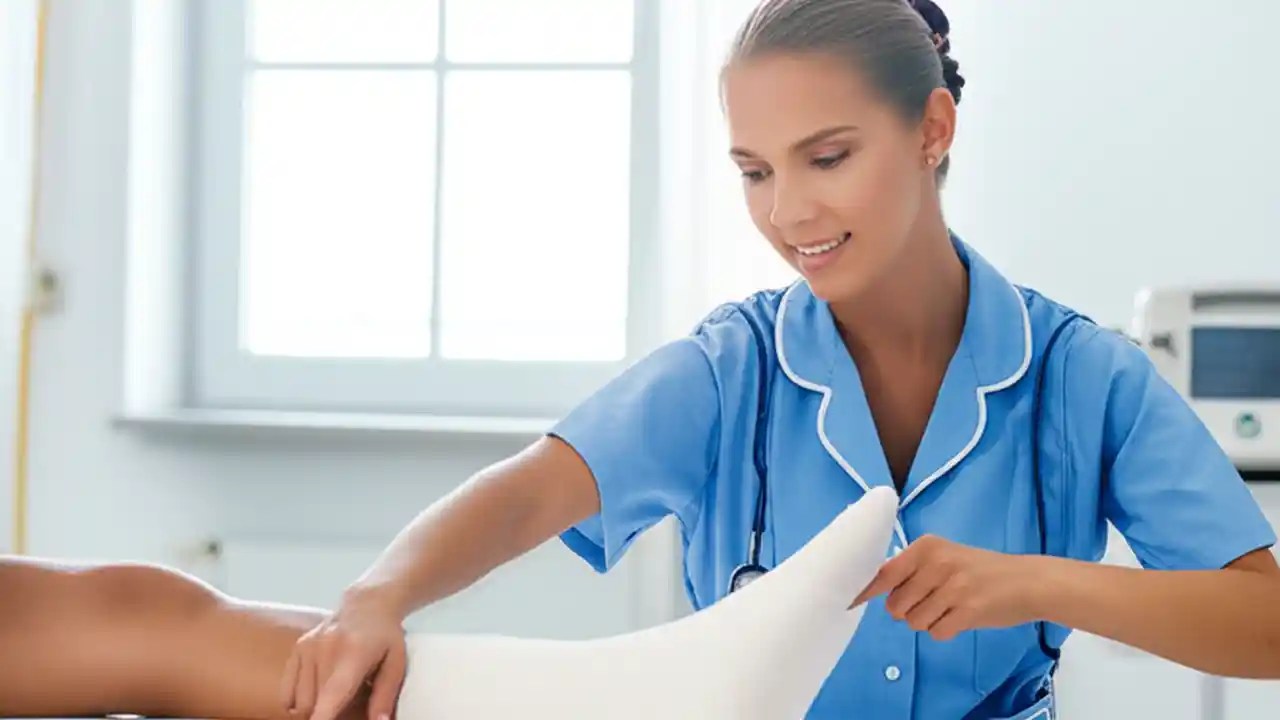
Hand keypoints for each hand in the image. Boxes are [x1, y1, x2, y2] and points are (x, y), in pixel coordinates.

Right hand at [282, 588, 407, 719]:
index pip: (332, 693)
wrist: (367, 604)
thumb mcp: (395, 664)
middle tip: (345, 707)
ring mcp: (308, 647)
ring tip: (333, 700)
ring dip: (312, 710)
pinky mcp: (298, 648)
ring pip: (298, 701)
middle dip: (327, 715)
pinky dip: (296, 702)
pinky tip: (315, 696)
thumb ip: (384, 696)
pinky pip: (286, 691)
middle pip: (313, 704)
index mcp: (353, 654)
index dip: (323, 716)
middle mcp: (325, 649)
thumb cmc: (386, 637)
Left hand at [851, 534, 1042, 641]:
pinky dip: (945, 630)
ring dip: (929, 621)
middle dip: (909, 611)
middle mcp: (937, 563)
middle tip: (933, 602)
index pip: (884, 574)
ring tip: (950, 607)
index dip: (865, 592)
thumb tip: (873, 585)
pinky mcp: (968, 610)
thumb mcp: (944, 556)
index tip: (848, 601)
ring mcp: (953, 587)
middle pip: (896, 606)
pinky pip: (936, 633)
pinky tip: (961, 616)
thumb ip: (911, 568)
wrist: (1027, 581)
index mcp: (927, 547)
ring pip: (914, 622)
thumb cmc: (980, 570)